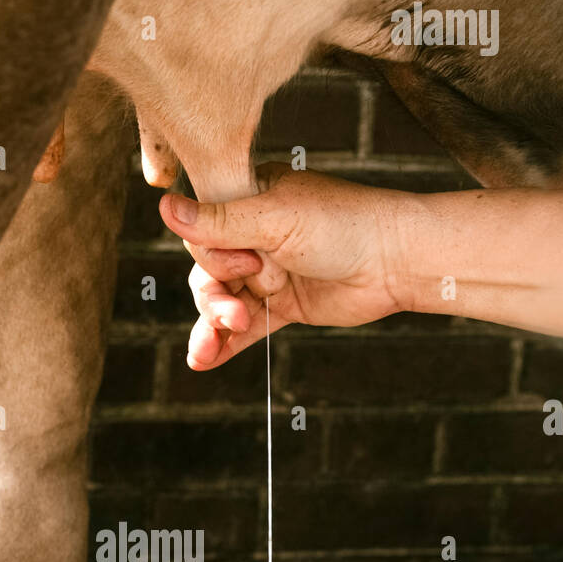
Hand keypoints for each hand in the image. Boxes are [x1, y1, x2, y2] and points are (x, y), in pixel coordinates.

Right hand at [159, 165, 409, 368]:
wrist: (398, 261)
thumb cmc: (344, 225)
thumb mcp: (275, 219)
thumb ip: (219, 221)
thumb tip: (164, 206)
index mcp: (249, 201)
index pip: (202, 232)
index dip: (215, 256)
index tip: (248, 263)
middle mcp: (254, 236)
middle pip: (208, 272)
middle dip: (215, 298)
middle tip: (237, 313)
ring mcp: (267, 273)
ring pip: (221, 303)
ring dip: (212, 326)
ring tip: (205, 352)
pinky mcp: (283, 306)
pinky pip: (245, 328)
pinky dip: (225, 343)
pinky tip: (204, 360)